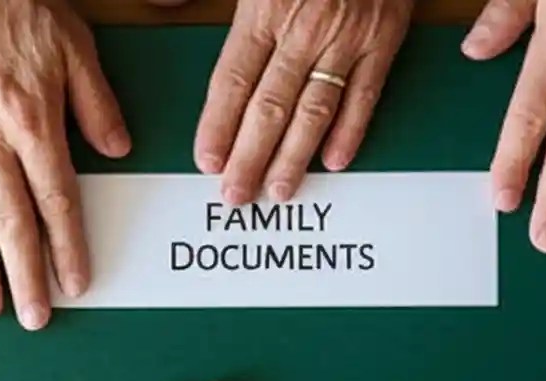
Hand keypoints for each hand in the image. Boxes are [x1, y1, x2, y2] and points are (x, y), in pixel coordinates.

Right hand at [0, 0, 130, 329]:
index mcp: (32, 123)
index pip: (56, 202)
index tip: (77, 284)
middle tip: (36, 317)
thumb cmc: (18, 11)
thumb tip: (117, 152)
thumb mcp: (76, 49)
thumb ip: (97, 106)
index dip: (67, 248)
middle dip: (24, 276)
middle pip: (11, 223)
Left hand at [192, 0, 412, 203]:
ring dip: (294, 158)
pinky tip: (334, 162)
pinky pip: (366, 95)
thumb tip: (160, 4)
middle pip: (269, 108)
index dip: (218, 126)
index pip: (233, 80)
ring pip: (314, 111)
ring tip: (278, 191)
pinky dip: (351, 132)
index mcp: (264, 7)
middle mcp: (304, 29)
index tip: (206, 161)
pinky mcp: (384, 40)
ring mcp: (347, 38)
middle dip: (249, 158)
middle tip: (235, 195)